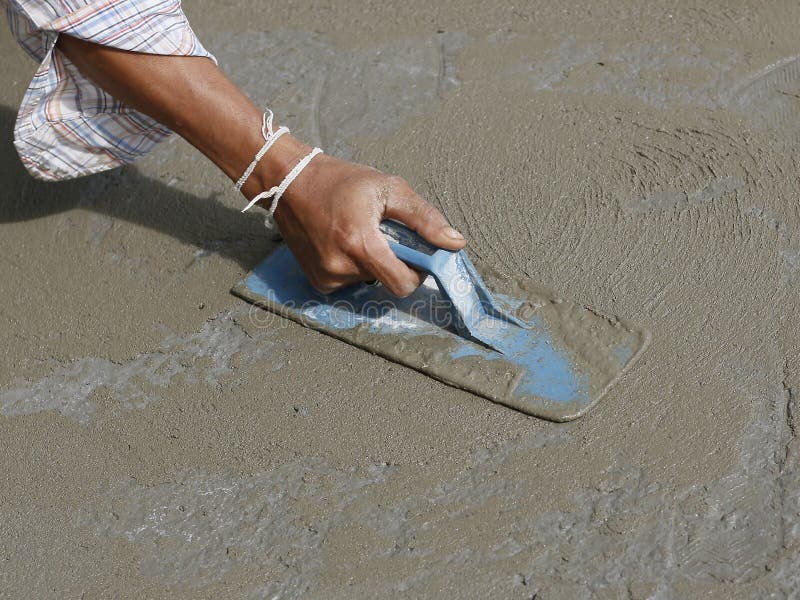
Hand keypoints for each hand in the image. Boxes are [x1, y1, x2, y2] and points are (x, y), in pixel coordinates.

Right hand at [271, 152, 465, 296]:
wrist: (287, 182)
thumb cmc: (340, 180)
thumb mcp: (387, 188)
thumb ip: (424, 218)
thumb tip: (456, 243)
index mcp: (359, 243)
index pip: (403, 284)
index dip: (417, 272)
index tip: (415, 254)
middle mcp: (340, 267)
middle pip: (387, 281)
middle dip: (394, 262)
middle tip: (383, 235)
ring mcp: (326, 278)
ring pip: (369, 281)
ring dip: (372, 262)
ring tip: (357, 232)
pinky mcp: (317, 282)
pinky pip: (350, 282)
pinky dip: (354, 266)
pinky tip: (341, 242)